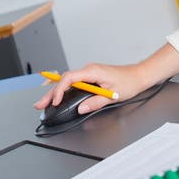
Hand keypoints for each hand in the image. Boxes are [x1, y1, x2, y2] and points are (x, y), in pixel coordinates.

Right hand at [34, 44, 178, 114]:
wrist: (138, 76)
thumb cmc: (128, 82)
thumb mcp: (112, 95)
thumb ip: (95, 102)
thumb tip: (81, 108)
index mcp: (92, 71)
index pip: (69, 78)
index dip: (59, 90)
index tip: (55, 101)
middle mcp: (88, 70)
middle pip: (64, 80)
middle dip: (50, 92)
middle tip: (39, 104)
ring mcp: (88, 73)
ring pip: (66, 82)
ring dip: (55, 92)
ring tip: (44, 102)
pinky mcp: (90, 77)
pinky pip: (72, 82)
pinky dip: (63, 90)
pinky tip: (56, 95)